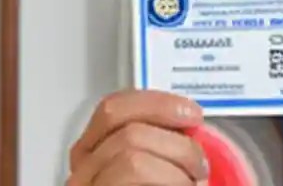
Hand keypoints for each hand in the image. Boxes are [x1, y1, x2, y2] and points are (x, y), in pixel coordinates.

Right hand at [66, 89, 208, 184]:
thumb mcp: (157, 166)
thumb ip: (159, 142)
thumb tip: (189, 119)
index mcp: (93, 153)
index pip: (113, 109)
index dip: (157, 104)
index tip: (192, 114)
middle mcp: (82, 174)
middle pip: (130, 134)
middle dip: (180, 147)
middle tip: (200, 168)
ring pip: (131, 160)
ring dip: (176, 172)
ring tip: (190, 185)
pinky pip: (134, 184)